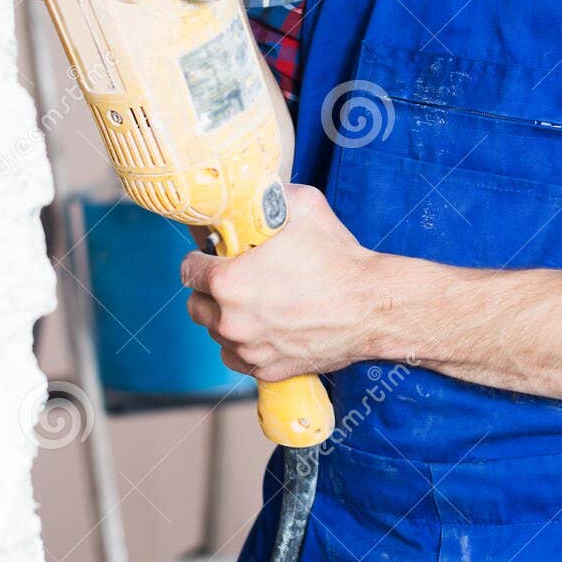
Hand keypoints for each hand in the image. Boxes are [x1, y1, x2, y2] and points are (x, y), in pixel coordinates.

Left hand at [181, 184, 379, 380]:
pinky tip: (268, 325)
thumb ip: (268, 197)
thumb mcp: (303, 206)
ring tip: (257, 301)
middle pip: (196, 305)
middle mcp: (231, 321)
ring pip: (216, 333)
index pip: (189, 270)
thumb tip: (254, 192)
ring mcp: (248, 350)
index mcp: (229, 282)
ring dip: (227, 317)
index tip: (212, 256)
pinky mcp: (265, 370)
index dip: (200, 258)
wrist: (372, 306)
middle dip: (211, 290)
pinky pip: (238, 357)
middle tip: (236, 278)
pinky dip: (246, 343)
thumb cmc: (338, 260)